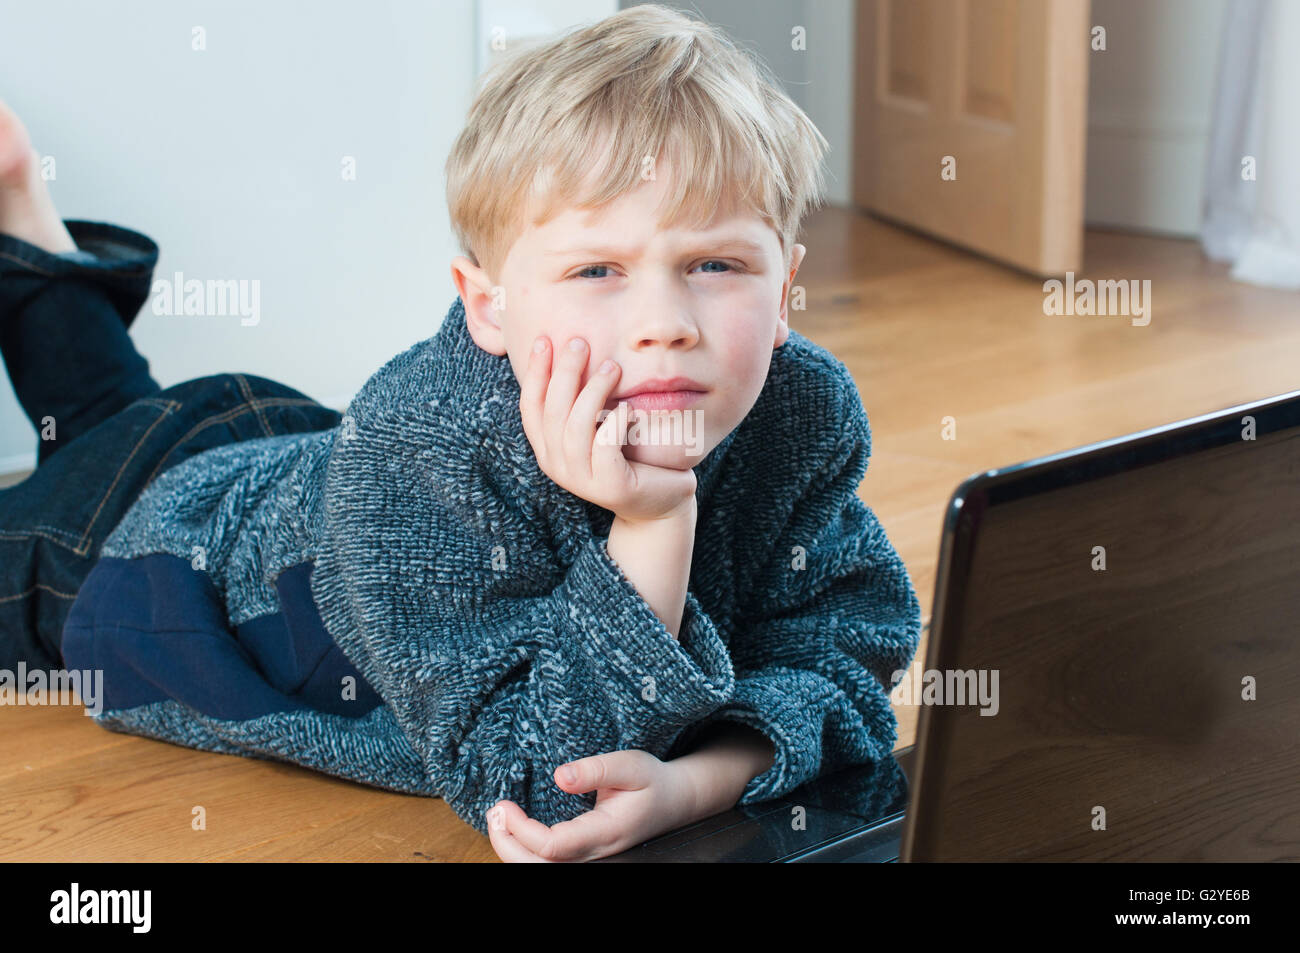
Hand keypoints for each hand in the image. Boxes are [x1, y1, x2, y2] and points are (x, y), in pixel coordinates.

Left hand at [484, 749, 698, 861]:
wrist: (674, 800)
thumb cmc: (653, 781)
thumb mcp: (631, 764)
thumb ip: (596, 769)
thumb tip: (560, 776)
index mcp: (605, 833)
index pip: (553, 847)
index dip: (522, 831)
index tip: (504, 804)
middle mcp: (595, 854)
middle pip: (540, 868)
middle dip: (507, 846)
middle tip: (493, 814)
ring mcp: (590, 859)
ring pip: (542, 870)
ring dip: (513, 850)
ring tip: (497, 820)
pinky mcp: (583, 855)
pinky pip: (548, 863)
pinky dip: (524, 851)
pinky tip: (513, 828)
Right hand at [520, 335, 697, 522]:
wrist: (661, 502)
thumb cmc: (630, 456)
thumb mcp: (598, 427)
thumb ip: (580, 402)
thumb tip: (570, 351)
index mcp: (548, 449)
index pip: (531, 407)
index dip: (534, 373)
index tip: (544, 340)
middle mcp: (557, 465)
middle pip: (552, 411)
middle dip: (564, 372)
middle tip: (580, 343)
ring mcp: (581, 479)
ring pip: (576, 427)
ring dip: (593, 391)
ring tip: (613, 367)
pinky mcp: (610, 486)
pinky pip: (605, 445)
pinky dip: (615, 422)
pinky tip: (628, 408)